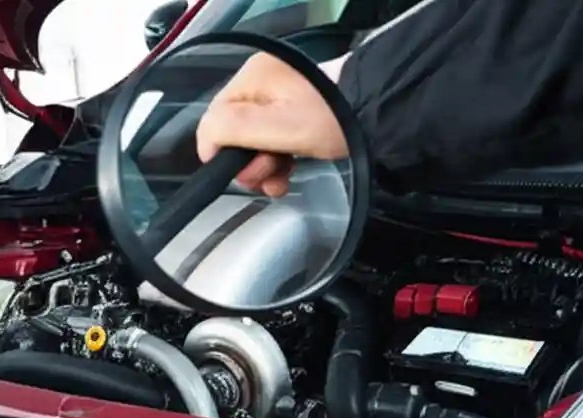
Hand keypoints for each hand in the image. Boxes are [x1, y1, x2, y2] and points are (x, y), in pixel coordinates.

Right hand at [196, 52, 349, 197]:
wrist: (377, 115)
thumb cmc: (335, 119)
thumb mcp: (279, 128)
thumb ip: (232, 130)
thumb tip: (205, 142)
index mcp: (253, 77)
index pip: (214, 119)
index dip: (222, 151)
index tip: (242, 170)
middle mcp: (262, 82)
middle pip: (233, 132)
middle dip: (249, 162)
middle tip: (270, 172)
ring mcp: (278, 96)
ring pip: (253, 141)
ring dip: (264, 166)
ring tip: (282, 175)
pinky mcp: (293, 111)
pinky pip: (272, 140)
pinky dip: (277, 159)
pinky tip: (288, 171)